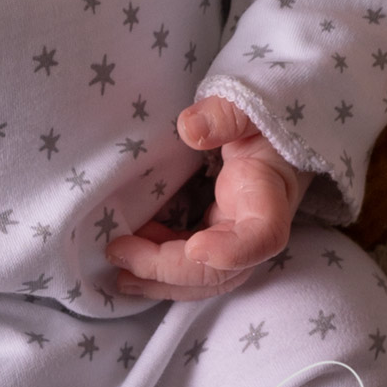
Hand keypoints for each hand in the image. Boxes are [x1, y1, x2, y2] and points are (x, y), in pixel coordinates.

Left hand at [105, 97, 311, 300]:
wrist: (266, 133)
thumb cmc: (258, 120)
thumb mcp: (247, 108)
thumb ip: (225, 115)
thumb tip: (190, 129)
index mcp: (267, 195)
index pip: (263, 236)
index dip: (232, 252)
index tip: (195, 248)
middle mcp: (253, 227)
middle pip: (222, 271)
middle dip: (169, 270)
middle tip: (120, 254)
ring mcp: (234, 235)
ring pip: (204, 276)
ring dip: (159, 278)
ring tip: (118, 271)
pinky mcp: (216, 234)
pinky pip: (189, 260)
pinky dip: (159, 261)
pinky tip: (130, 252)